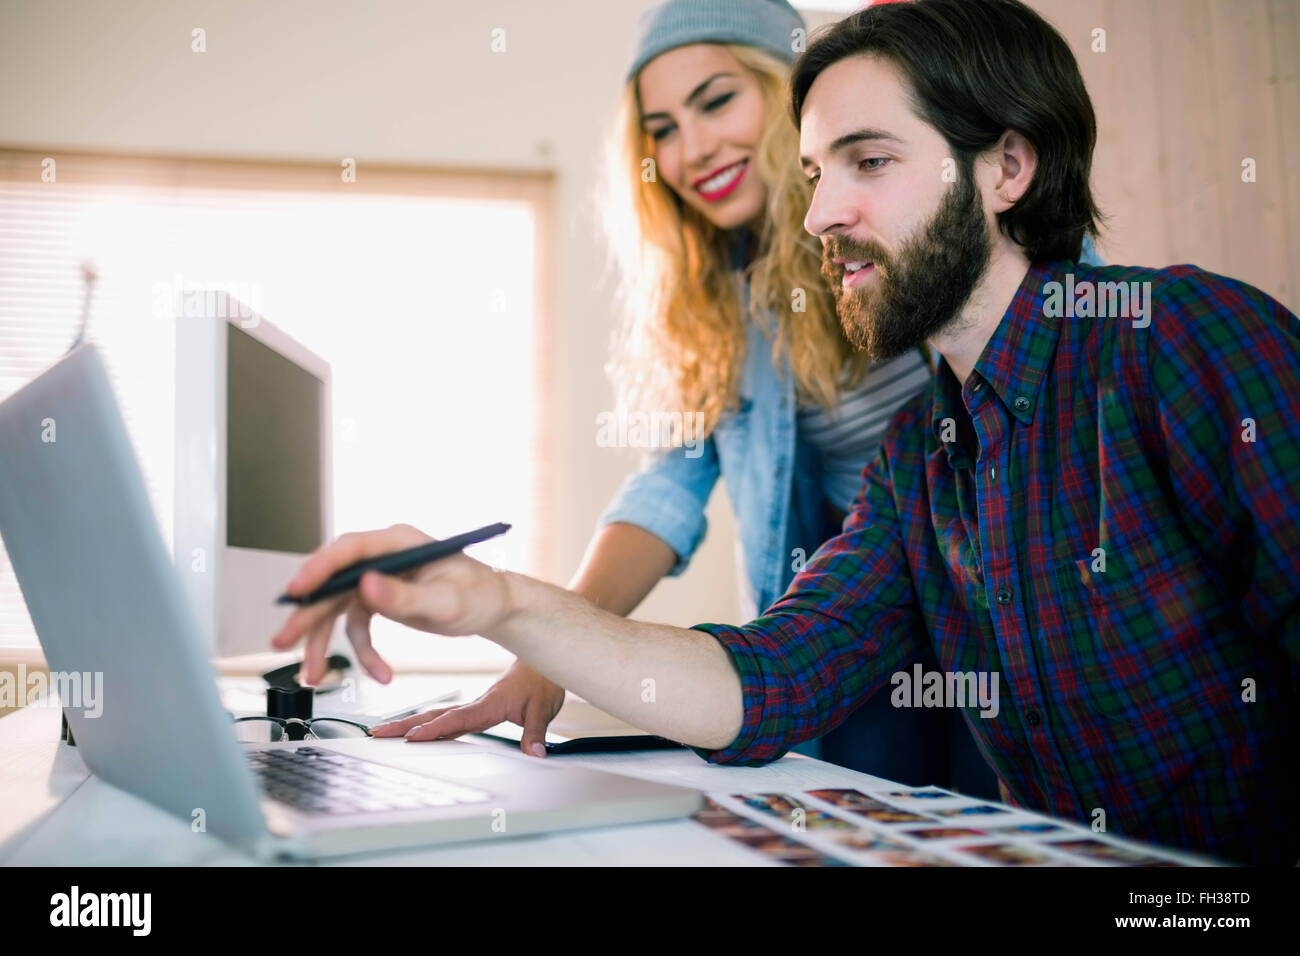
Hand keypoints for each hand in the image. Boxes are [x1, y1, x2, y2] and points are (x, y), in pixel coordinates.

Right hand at [269, 523, 514, 685]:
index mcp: (398, 542)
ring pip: (336, 609)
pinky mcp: (379, 600)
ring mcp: (378, 579)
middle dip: (308, 615)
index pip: (349, 549)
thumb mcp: (447, 601)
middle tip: (283, 641)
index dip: (319, 568)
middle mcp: (382, 557)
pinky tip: (377, 673)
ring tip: (312, 675)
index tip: (296, 590)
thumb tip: (367, 586)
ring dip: (323, 642)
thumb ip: (406, 596)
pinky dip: (362, 653)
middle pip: (332, 582)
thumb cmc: (480, 595)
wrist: (493, 608)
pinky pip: (356, 628)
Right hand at [369, 660, 564, 757]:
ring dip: (409, 722)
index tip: (412, 737)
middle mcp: (476, 704)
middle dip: (405, 725)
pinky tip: (410, 731)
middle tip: (377, 733)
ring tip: (381, 732)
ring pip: (436, 714)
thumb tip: (535, 753)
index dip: (435, 728)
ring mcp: (472, 706)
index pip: (458, 718)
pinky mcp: (474, 709)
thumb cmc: (542, 683)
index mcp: (490, 704)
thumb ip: (536, 732)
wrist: (542, 665)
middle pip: (435, 715)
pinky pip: (445, 716)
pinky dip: (425, 722)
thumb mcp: (543, 708)